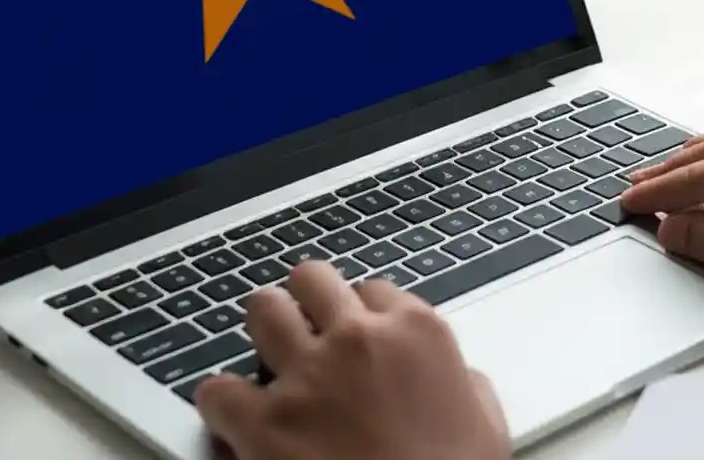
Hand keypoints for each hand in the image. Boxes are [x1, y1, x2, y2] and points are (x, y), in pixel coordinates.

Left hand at [195, 263, 509, 459]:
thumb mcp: (486, 423)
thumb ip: (467, 384)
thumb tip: (458, 378)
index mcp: (416, 333)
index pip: (375, 290)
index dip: (362, 315)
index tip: (360, 337)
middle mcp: (359, 340)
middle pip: (312, 279)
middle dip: (306, 302)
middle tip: (306, 331)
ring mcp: (307, 376)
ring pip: (262, 309)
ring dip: (264, 332)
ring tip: (268, 360)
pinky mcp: (263, 424)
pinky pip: (217, 388)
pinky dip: (222, 403)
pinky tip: (238, 419)